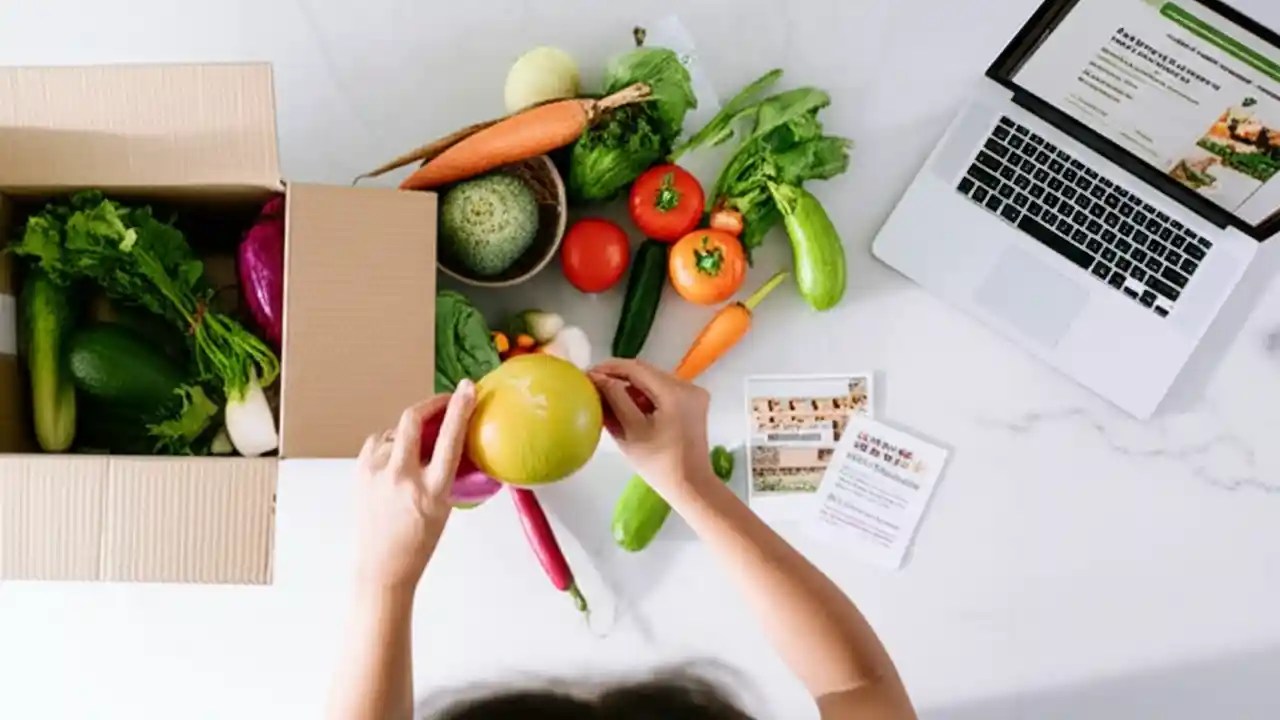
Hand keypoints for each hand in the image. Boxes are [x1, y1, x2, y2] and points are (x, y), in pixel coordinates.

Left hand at [353, 381, 475, 593]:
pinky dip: (391, 441)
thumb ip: (447, 471)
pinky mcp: (360, 472)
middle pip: (413, 419)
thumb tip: (450, 436)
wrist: (382, 567)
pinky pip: (379, 441)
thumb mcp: (446, 506)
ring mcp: (377, 473)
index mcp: (433, 490)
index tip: (467, 389)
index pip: (450, 438)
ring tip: (419, 444)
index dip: (460, 408)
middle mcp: (402, 478)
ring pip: (396, 431)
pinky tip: (397, 453)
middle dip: (431, 402)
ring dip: (410, 430)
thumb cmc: (418, 542)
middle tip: (444, 400)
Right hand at [589, 359, 712, 498]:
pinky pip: (663, 392)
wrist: (691, 487)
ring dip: (631, 388)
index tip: (588, 374)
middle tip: (594, 386)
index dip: (610, 368)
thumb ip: (614, 399)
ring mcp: (693, 395)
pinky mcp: (692, 404)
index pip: (637, 368)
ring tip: (607, 398)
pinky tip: (627, 407)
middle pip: (646, 373)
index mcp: (675, 392)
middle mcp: (688, 387)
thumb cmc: (659, 464)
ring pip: (654, 382)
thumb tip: (597, 377)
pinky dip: (644, 397)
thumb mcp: (631, 431)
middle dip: (619, 378)